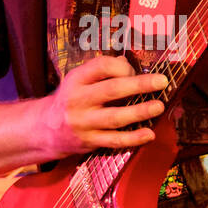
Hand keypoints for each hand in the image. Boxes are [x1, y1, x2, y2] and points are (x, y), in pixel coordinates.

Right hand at [42, 54, 167, 157]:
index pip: (102, 66)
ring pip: (115, 118)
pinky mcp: (89, 141)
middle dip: (139, 85)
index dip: (123, 67)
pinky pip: (115, 140)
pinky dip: (133, 138)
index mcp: (76, 79)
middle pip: (111, 90)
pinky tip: (149, 133)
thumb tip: (128, 65)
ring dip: (140, 112)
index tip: (134, 70)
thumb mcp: (79, 80)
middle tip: (161, 81)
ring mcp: (83, 123)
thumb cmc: (71, 99)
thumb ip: (102, 71)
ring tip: (159, 106)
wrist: (45, 129)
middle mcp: (78, 100)